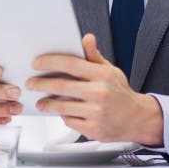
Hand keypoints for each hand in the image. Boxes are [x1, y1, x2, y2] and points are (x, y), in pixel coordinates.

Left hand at [26, 34, 163, 144]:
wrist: (137, 119)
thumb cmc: (120, 93)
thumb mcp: (110, 70)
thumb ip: (94, 56)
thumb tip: (86, 38)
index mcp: (103, 76)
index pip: (70, 64)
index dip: (49, 62)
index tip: (37, 63)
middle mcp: (99, 93)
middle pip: (61, 86)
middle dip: (41, 84)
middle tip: (31, 83)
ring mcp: (96, 113)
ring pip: (62, 106)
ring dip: (47, 104)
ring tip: (40, 102)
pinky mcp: (93, 129)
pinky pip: (69, 121)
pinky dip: (62, 116)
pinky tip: (60, 112)